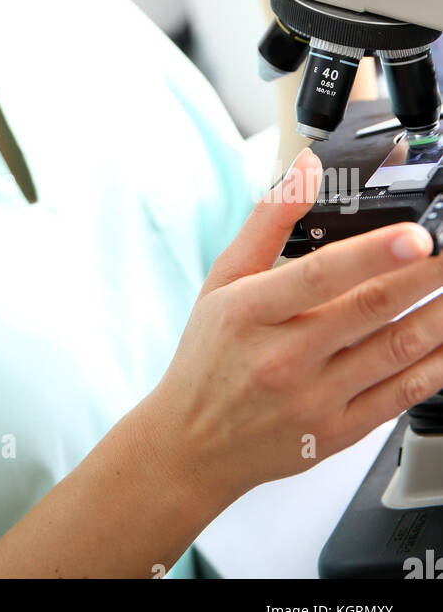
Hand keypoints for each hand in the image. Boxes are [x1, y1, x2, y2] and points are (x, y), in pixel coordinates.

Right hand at [140, 149, 442, 507]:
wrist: (194, 444)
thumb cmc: (209, 357)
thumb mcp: (223, 279)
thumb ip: (268, 220)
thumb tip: (306, 167)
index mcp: (250, 311)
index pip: (319, 276)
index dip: (372, 254)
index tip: (415, 236)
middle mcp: (283, 357)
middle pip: (369, 310)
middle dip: (425, 277)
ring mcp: (314, 399)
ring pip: (394, 352)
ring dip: (438, 317)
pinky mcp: (337, 431)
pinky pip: (399, 396)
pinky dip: (433, 366)